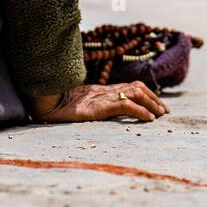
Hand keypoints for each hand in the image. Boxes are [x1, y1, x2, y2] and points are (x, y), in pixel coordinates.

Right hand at [26, 81, 167, 122]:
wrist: (42, 103)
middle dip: (154, 98)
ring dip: (151, 103)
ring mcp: (101, 97)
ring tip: (160, 115)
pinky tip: (148, 119)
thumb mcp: (78, 107)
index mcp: (100, 91)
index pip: (130, 86)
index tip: (157, 106)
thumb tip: (96, 112)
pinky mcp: (99, 105)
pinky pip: (125, 105)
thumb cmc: (54, 106)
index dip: (146, 94)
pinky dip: (140, 111)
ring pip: (135, 93)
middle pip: (137, 87)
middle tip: (165, 112)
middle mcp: (104, 91)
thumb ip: (90, 107)